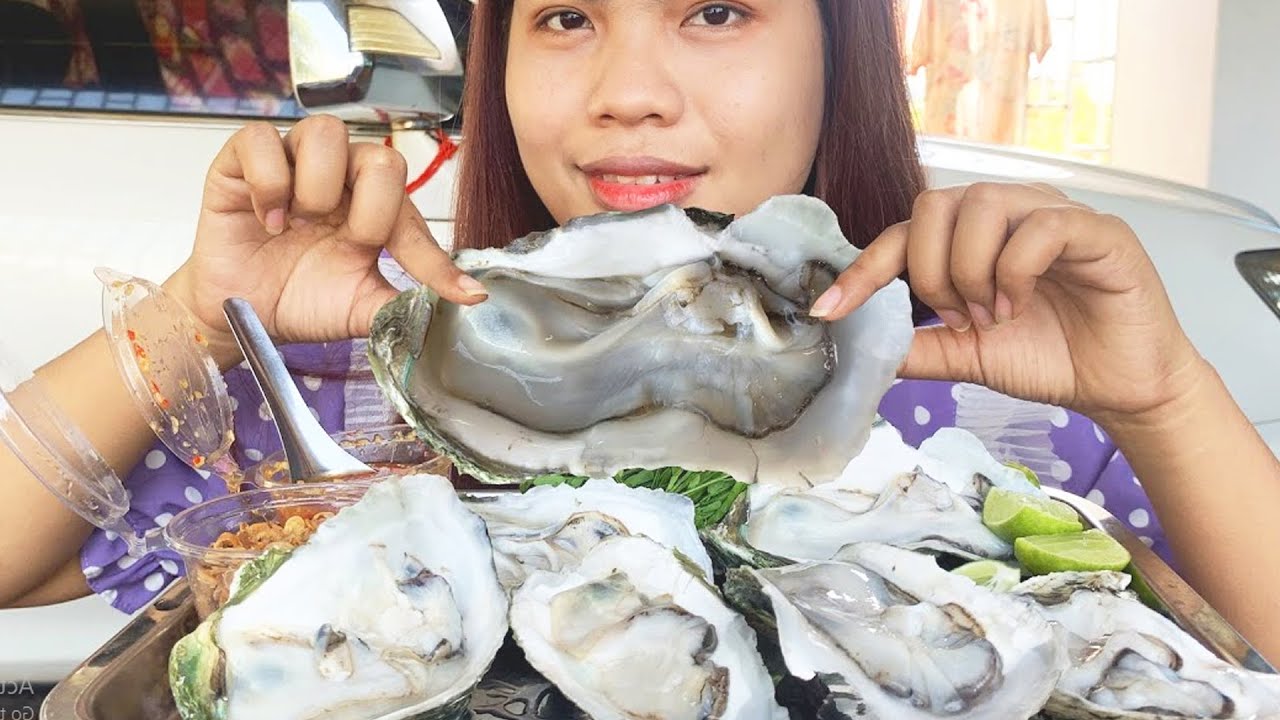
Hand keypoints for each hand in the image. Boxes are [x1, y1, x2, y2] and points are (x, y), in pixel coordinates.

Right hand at [163, 115, 485, 364]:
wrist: (240, 315)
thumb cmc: (298, 300)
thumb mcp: (359, 308)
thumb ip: (404, 304)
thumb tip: (462, 305)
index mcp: (374, 211)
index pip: (414, 215)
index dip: (435, 258)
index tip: (462, 293)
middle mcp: (340, 179)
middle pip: (382, 156)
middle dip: (371, 210)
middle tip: (344, 242)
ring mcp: (294, 164)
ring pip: (326, 132)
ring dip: (318, 187)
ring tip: (297, 224)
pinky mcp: (241, 160)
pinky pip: (261, 138)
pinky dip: (268, 181)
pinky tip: (266, 218)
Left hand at [810, 182, 1208, 426]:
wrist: (1118, 387)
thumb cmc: (1049, 357)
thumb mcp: (964, 355)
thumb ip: (915, 344)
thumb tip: (856, 345)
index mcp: (973, 236)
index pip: (903, 232)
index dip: (862, 269)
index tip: (829, 310)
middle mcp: (1010, 214)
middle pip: (935, 204)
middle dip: (929, 270)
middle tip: (956, 318)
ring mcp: (1054, 215)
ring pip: (983, 206)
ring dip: (972, 271)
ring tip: (992, 317)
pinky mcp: (1099, 231)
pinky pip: (1041, 226)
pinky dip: (1015, 271)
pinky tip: (1020, 306)